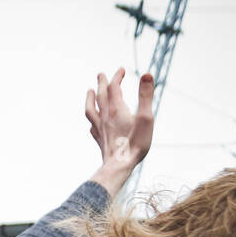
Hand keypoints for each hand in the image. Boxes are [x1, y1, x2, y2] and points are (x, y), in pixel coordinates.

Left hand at [85, 68, 154, 195]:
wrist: (119, 166)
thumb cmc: (135, 144)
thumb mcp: (146, 117)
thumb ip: (146, 96)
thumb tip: (146, 74)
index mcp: (117, 109)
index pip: (114, 87)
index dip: (117, 76)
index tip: (121, 70)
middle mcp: (105, 117)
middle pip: (101, 96)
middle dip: (102, 83)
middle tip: (101, 74)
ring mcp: (100, 129)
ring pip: (91, 110)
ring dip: (90, 99)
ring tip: (89, 92)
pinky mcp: (100, 140)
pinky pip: (92, 126)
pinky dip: (92, 119)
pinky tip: (93, 121)